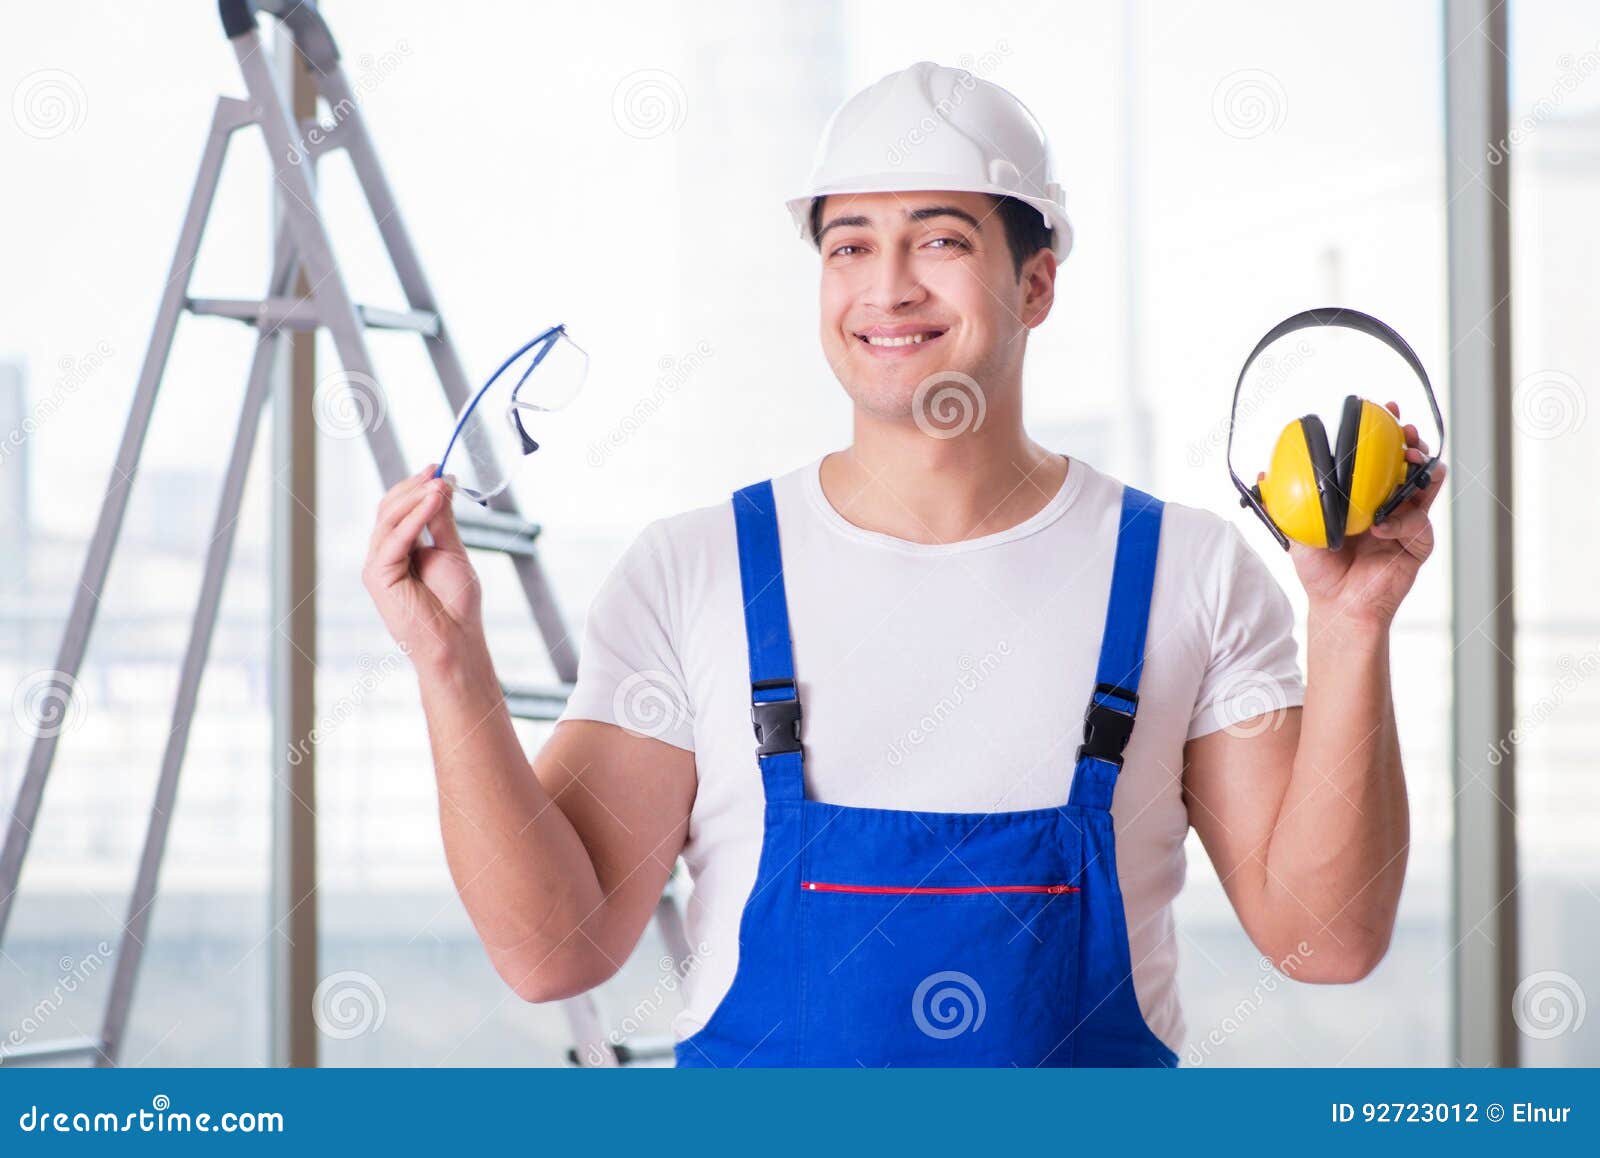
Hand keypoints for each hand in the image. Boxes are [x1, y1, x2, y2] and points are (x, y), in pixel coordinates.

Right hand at [362, 464, 483, 671]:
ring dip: (415, 498)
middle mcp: (386, 552)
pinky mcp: (377, 576)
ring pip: (388, 519)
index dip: (417, 485)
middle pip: (389, 507)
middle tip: (438, 472)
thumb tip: (441, 483)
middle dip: (414, 487)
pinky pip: (393, 540)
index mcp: (402, 546)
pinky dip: (413, 520)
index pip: (400, 506)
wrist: (456, 640)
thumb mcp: (453, 551)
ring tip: (440, 485)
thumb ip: (442, 520)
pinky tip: (433, 503)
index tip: (438, 467)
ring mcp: (378, 563)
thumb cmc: (456, 603)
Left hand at [1275, 401, 1446, 627]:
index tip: (1383, 409)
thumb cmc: (1320, 570)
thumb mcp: (1296, 532)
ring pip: (1425, 484)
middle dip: (1411, 440)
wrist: (1339, 606)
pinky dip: (1402, 519)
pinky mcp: (1419, 542)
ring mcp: (1406, 520)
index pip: (1378, 456)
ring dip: (1421, 467)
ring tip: (1411, 458)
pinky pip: (1417, 522)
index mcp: (1364, 496)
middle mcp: (1388, 503)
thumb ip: (1285, 504)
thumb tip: (1263, 475)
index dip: (1384, 431)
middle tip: (1404, 429)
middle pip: (1409, 462)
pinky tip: (1383, 524)